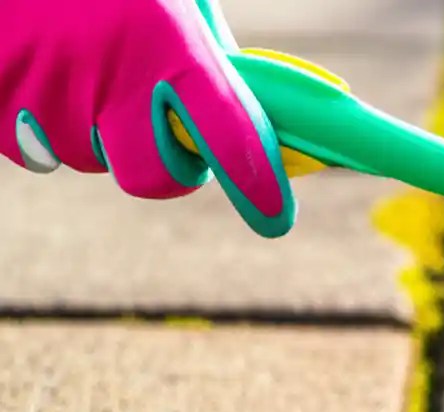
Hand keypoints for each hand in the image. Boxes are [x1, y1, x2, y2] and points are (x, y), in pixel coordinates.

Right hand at [0, 0, 295, 236]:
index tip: (276, 219)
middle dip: (159, 166)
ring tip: (78, 64)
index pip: (229, 133)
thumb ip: (205, 62)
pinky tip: (38, 68)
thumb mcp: (172, 4)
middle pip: (150, 177)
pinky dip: (35, 121)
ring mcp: (47, 90)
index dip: (256, 182)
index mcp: (171, 45)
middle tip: (153, 129)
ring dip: (90, 131)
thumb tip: (244, 126)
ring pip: (85, 159)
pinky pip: (29, 147)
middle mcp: (113, 73)